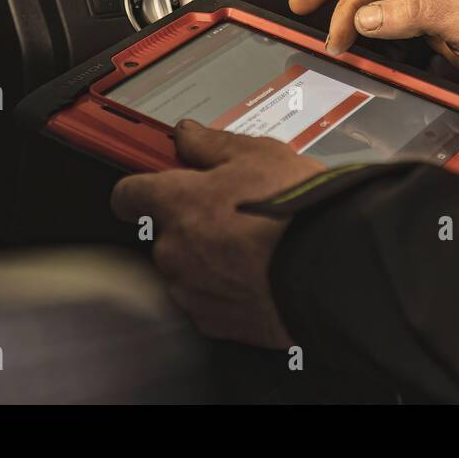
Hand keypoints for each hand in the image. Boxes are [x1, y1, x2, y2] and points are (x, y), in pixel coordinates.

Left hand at [110, 120, 323, 347]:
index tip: (156, 186)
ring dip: (208, 259)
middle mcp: (174, 249)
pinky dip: (225, 290)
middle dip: (191, 225)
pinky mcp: (214, 321)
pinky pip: (207, 301)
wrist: (330, 271)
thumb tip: (188, 135)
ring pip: (186, 269)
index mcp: (178, 202)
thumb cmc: (299, 212)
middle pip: (165, 234)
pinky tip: (256, 275)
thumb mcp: (261, 155)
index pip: (129, 194)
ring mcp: (191, 289)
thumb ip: (213, 144)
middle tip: (233, 215)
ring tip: (252, 248)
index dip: (142, 188)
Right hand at [289, 0, 458, 95]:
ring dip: (347, 4)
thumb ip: (413, 14)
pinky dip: (367, 24)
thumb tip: (365, 16)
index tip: (339, 35)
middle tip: (300, 3)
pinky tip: (356, 39)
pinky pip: (390, 15)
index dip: (351, 0)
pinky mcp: (432, 21)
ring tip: (325, 28)